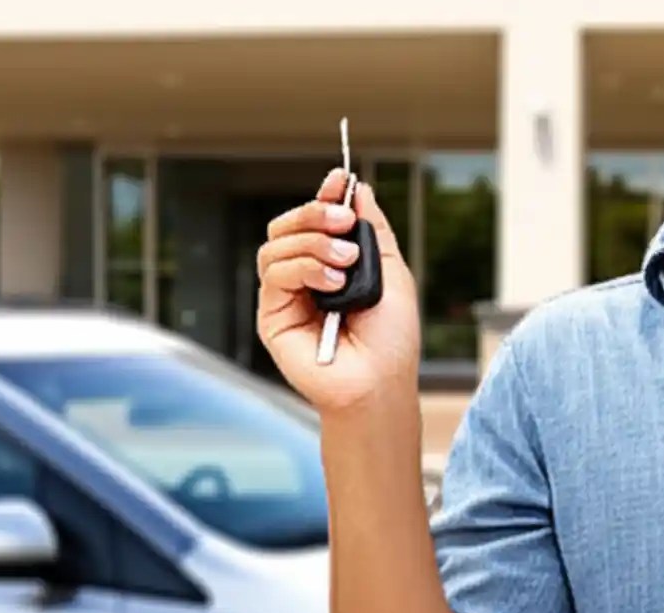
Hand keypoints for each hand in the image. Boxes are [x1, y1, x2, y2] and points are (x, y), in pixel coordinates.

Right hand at [256, 169, 420, 413]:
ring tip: (345, 265)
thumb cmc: (390, 339)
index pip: (316, 220)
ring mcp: (287, 296)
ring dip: (313, 243)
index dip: (325, 196)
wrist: (379, 382)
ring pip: (276, 244)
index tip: (341, 179)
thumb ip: (373, 231)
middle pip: (287, 224)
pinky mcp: (272, 315)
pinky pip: (274, 274)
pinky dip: (304, 268)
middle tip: (344, 223)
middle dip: (315, 213)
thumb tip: (359, 190)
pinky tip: (331, 283)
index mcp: (333, 264)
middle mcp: (306, 277)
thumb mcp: (391, 272)